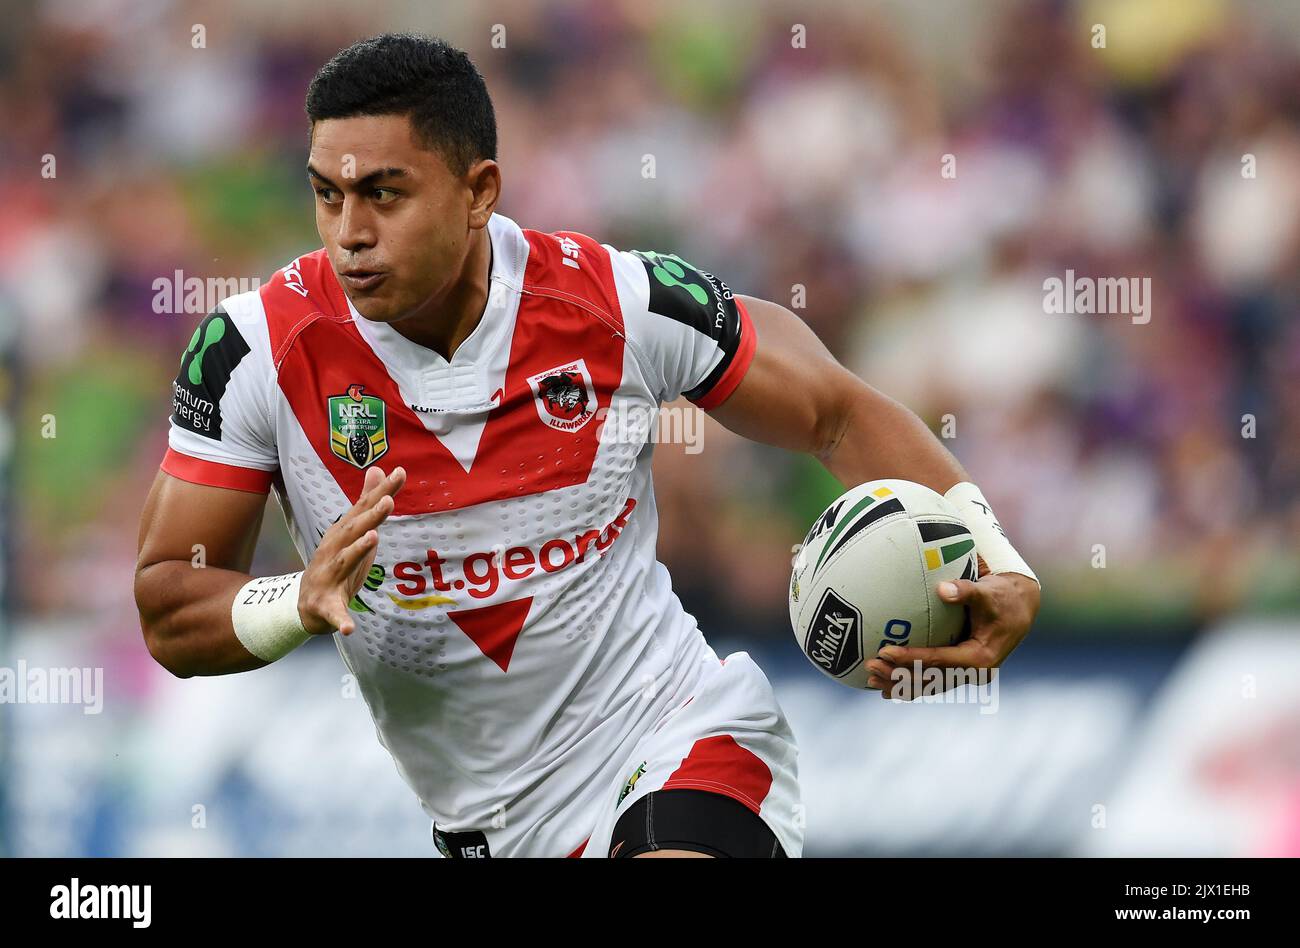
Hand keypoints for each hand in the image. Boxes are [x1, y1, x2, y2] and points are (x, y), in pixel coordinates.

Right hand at [298, 465, 404, 635]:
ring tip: (373, 539)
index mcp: (343, 534)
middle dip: (371, 516)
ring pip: (344, 562)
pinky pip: (334, 613)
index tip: (400, 472)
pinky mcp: (325, 605)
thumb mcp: (354, 531)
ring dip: (357, 551)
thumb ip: (367, 502)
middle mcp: (334, 550)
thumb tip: (378, 468)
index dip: (381, 491)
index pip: (364, 509)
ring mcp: (328, 577)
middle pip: (354, 530)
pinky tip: (349, 629)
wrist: (303, 604)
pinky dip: (341, 620)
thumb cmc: (335, 563)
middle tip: (388, 501)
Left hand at [863, 555, 1040, 699]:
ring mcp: (967, 675)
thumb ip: (966, 591)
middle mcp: (974, 673)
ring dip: (900, 685)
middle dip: (898, 677)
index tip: (885, 652)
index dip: (911, 658)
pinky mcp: (960, 672)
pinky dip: (910, 683)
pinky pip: (932, 681)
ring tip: (871, 680)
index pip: (939, 661)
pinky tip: (886, 686)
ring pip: (929, 685)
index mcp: (981, 658)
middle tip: (870, 667)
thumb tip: (942, 589)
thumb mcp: (988, 592)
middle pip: (930, 680)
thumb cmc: (1002, 598)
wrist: (1020, 610)